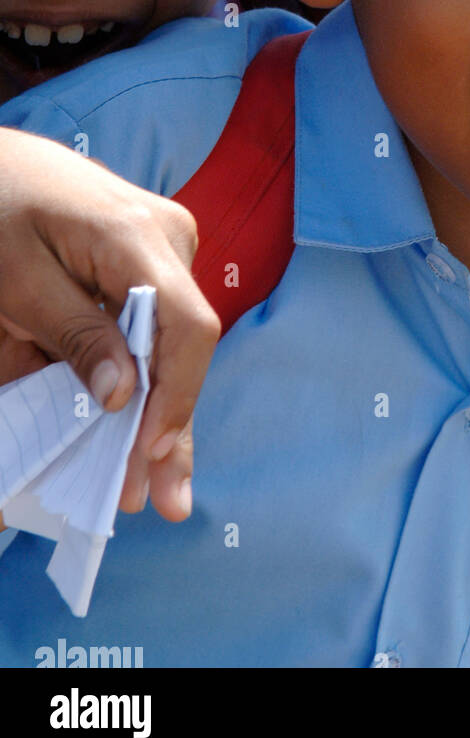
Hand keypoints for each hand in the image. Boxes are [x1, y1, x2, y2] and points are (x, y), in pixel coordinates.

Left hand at [0, 128, 218, 522]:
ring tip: (156, 487)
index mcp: (140, 236)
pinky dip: (142, 382)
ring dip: (160, 413)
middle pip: (185, 346)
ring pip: (173, 346)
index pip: (185, 326)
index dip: (175, 396)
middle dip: (171, 425)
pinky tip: (143, 436)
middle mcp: (170, 242)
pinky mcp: (150, 263)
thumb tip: (121, 396)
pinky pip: (153, 331)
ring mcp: (165, 251)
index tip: (145, 454)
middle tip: (161, 501)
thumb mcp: (16, 277)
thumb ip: (73, 332)